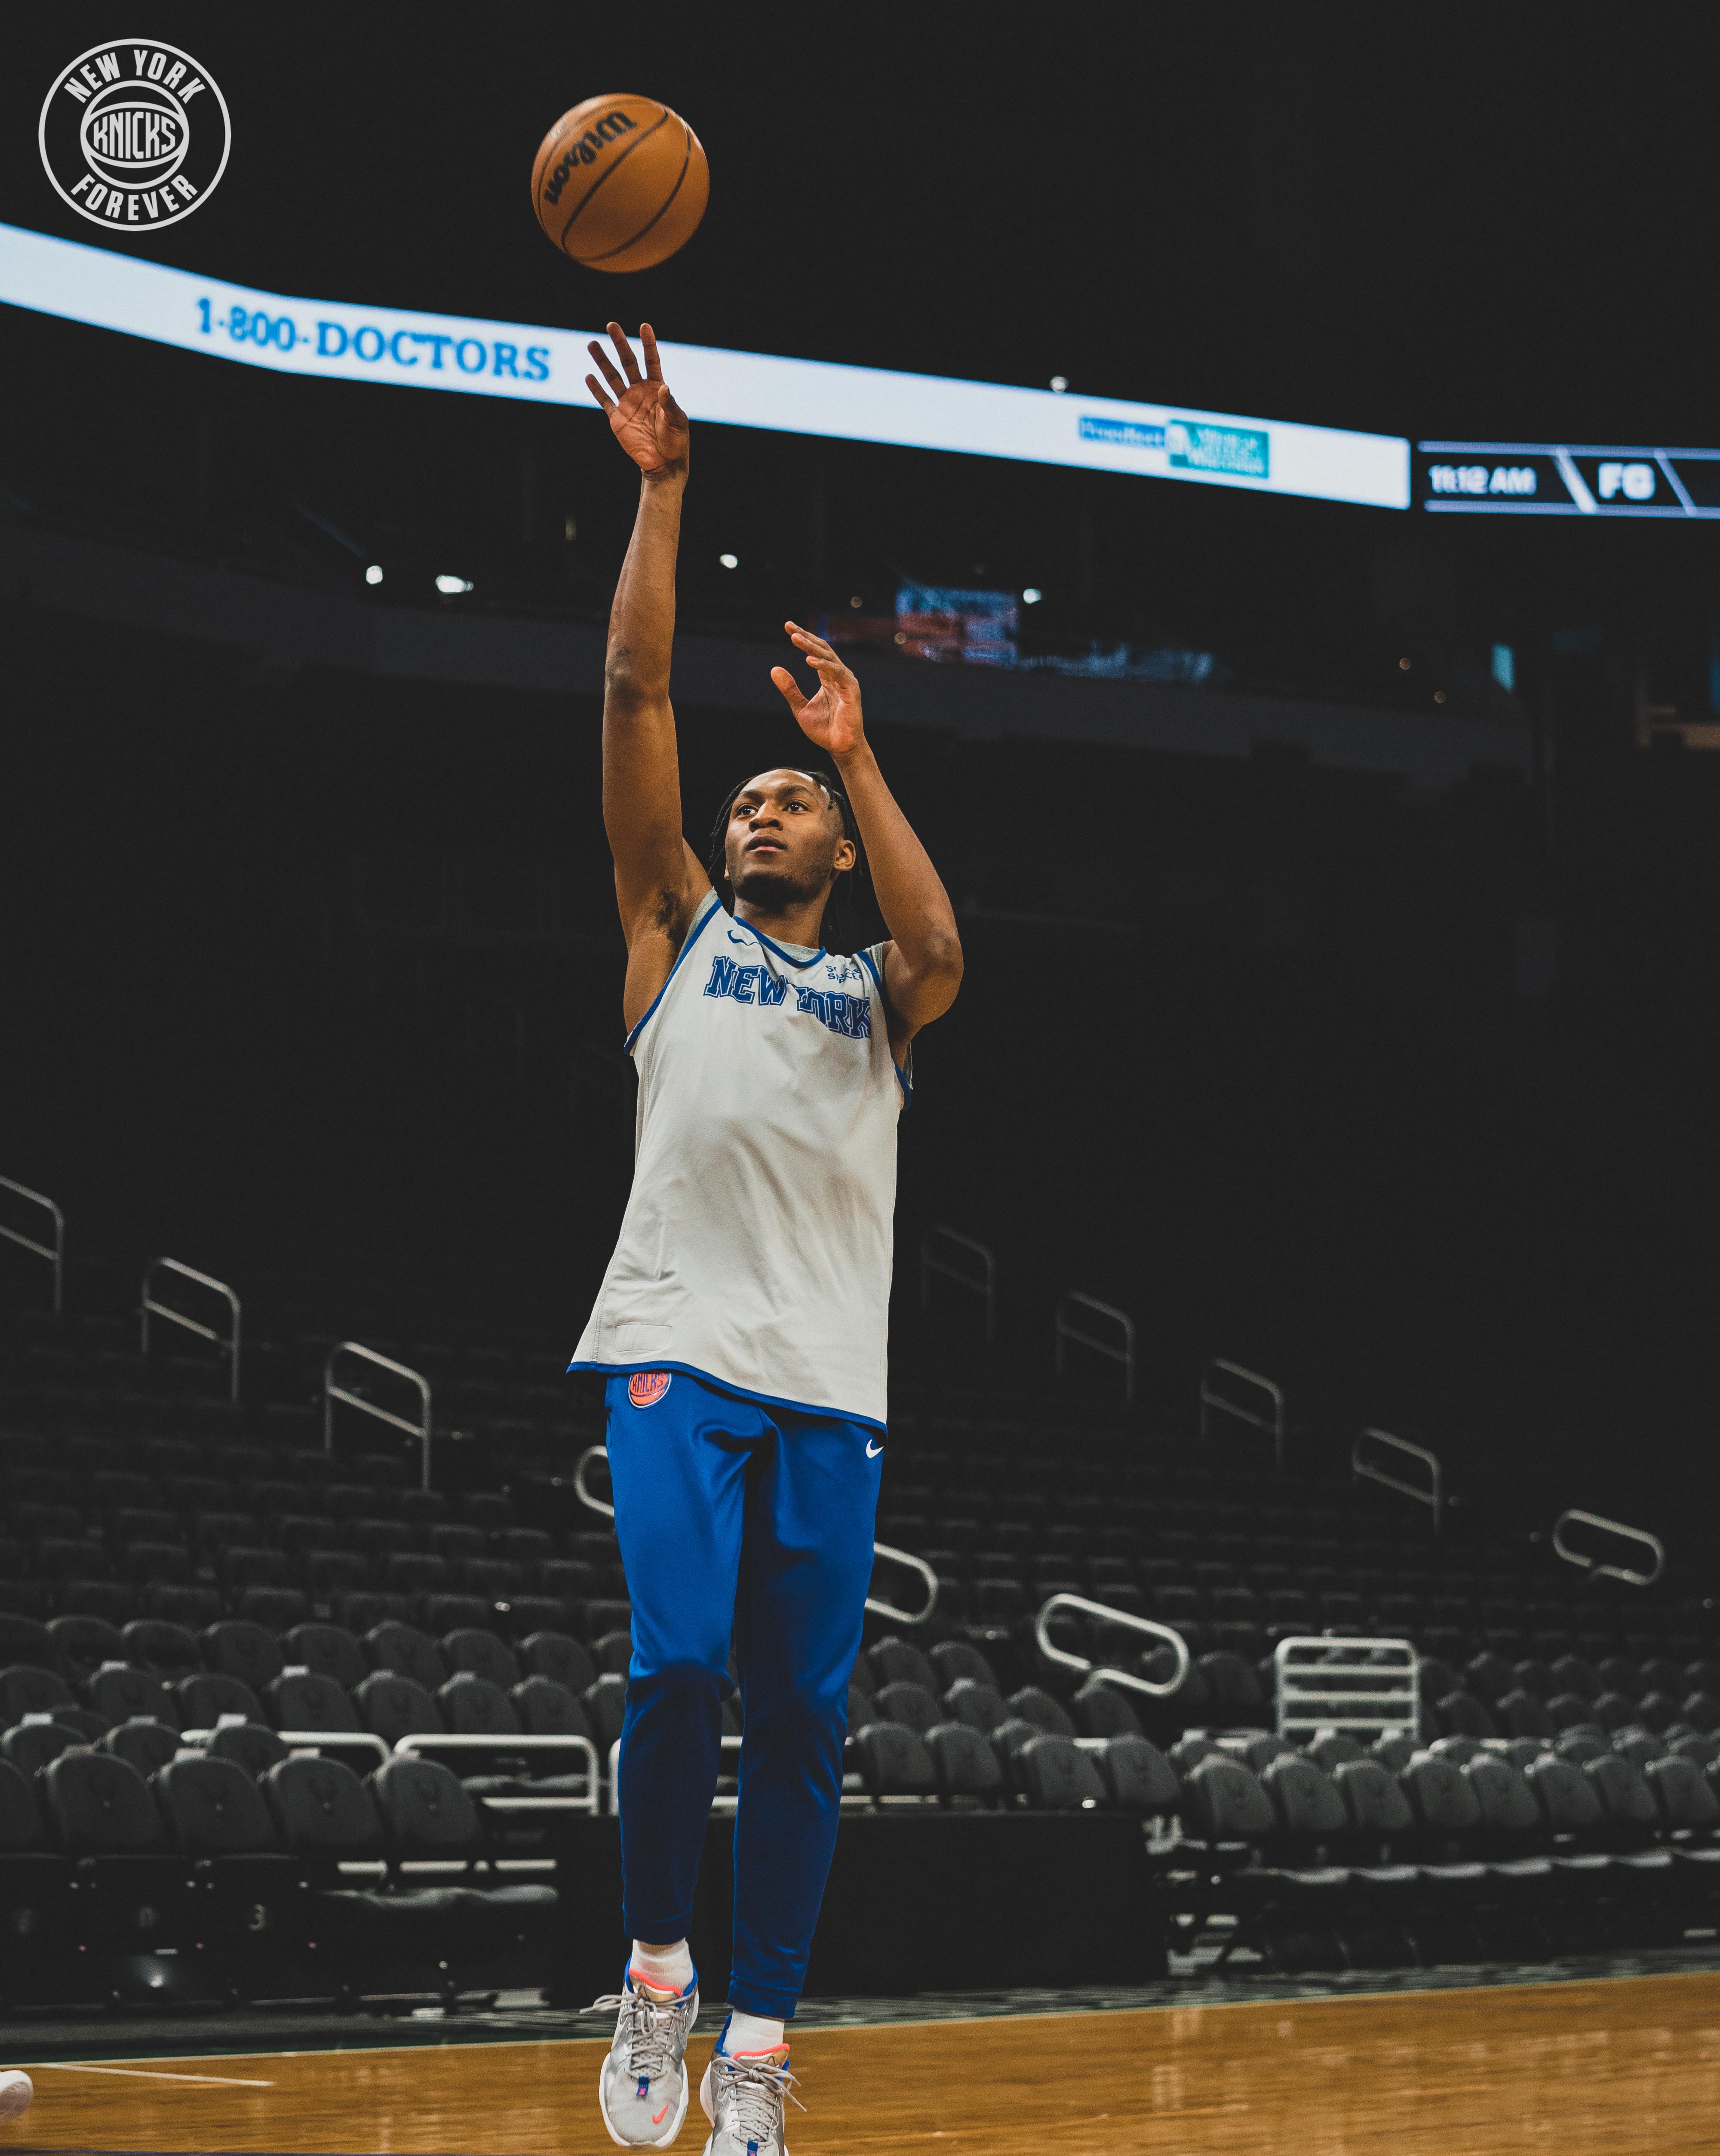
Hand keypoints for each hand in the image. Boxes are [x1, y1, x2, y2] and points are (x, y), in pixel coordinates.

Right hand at [586, 322, 688, 476]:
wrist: (663, 463)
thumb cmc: (676, 441)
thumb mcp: (677, 421)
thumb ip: (669, 404)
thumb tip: (663, 387)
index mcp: (657, 388)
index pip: (652, 361)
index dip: (648, 344)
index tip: (644, 326)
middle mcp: (640, 391)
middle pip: (628, 363)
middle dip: (620, 344)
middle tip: (611, 325)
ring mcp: (627, 403)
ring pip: (612, 377)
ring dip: (602, 361)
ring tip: (592, 343)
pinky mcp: (617, 418)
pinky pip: (604, 401)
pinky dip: (596, 390)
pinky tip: (589, 376)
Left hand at [770, 622, 865, 757]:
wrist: (839, 747)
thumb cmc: (824, 729)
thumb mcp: (800, 707)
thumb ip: (789, 689)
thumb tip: (774, 669)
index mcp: (828, 677)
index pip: (815, 652)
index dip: (803, 639)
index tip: (788, 628)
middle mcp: (839, 675)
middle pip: (822, 650)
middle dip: (806, 637)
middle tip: (790, 628)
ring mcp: (846, 681)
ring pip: (829, 657)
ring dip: (812, 647)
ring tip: (796, 639)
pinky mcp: (851, 690)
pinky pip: (837, 673)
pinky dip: (823, 666)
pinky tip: (809, 660)